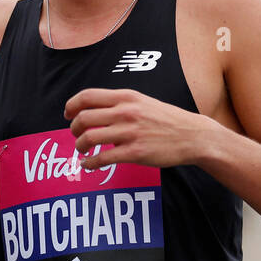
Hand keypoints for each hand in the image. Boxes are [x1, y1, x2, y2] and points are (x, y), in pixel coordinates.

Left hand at [65, 88, 206, 169]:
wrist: (193, 136)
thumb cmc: (166, 119)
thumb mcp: (142, 101)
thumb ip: (119, 103)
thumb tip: (93, 111)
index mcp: (126, 97)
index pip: (87, 96)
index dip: (71, 106)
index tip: (68, 115)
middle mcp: (126, 112)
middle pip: (83, 118)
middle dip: (74, 129)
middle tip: (76, 136)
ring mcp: (130, 132)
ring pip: (89, 138)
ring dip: (79, 147)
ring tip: (82, 151)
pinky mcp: (135, 152)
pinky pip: (102, 159)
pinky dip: (90, 163)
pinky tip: (88, 165)